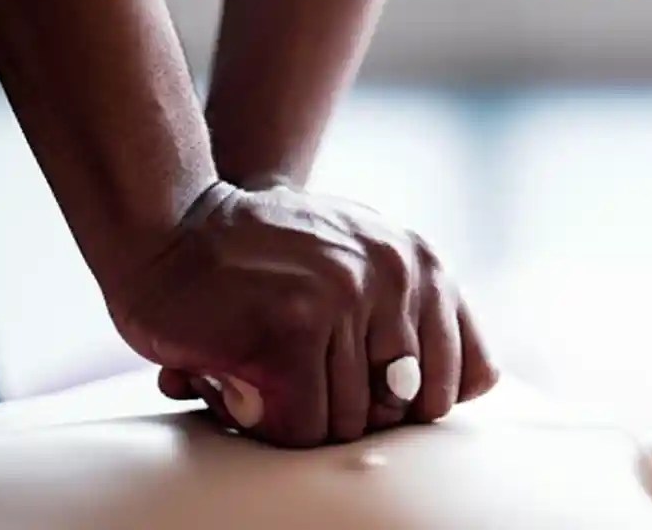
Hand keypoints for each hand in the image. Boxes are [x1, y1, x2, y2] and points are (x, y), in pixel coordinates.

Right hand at [103, 181, 496, 446]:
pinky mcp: (294, 328)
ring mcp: (345, 296)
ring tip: (267, 375)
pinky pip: (304, 426)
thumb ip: (417, 307)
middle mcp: (395, 272)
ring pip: (351, 423)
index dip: (417, 406)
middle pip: (404, 408)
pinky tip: (244, 386)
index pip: (465, 375)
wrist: (173, 224)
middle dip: (352, 414)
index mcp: (419, 260)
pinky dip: (271, 425)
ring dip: (303, 420)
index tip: (366, 392)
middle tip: (301, 379)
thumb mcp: (358, 255)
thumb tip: (479, 387)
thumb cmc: (266, 254)